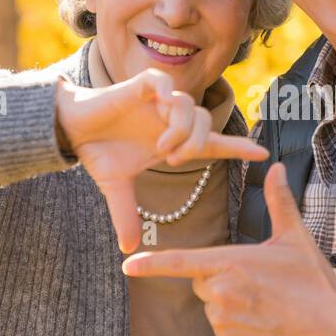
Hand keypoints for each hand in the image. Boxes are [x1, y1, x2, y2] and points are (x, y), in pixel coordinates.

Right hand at [55, 71, 267, 252]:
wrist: (72, 130)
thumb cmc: (99, 152)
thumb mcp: (117, 188)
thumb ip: (127, 215)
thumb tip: (128, 250)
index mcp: (173, 141)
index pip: (214, 143)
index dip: (239, 148)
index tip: (263, 154)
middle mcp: (171, 119)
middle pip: (207, 124)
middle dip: (198, 143)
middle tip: (176, 160)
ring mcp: (159, 101)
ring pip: (190, 107)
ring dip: (182, 130)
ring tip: (162, 147)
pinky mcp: (143, 86)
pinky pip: (166, 86)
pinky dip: (166, 99)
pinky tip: (156, 110)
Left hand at [121, 161, 335, 335]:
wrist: (331, 334)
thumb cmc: (314, 284)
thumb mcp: (296, 240)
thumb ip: (280, 202)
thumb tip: (276, 168)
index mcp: (231, 263)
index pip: (181, 261)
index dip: (152, 263)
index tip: (128, 265)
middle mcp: (220, 292)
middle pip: (205, 283)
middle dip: (224, 281)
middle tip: (262, 286)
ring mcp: (223, 322)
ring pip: (214, 309)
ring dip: (232, 307)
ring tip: (268, 308)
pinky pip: (224, 334)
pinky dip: (240, 331)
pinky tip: (266, 327)